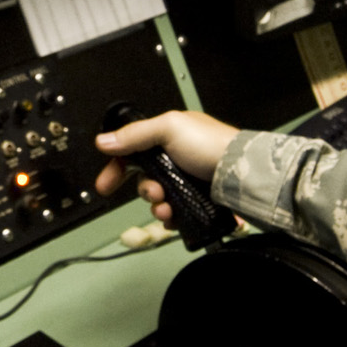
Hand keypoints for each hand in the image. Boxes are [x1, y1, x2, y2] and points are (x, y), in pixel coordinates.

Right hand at [95, 110, 239, 221]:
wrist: (241, 172)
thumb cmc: (211, 145)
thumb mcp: (168, 128)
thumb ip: (134, 134)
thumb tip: (105, 140)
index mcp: (167, 136)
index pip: (132, 152)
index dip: (117, 168)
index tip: (106, 185)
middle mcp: (175, 158)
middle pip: (144, 180)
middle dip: (145, 191)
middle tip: (154, 193)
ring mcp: (186, 179)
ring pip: (158, 199)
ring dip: (157, 206)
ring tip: (167, 207)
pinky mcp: (196, 198)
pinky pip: (174, 212)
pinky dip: (170, 217)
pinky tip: (174, 217)